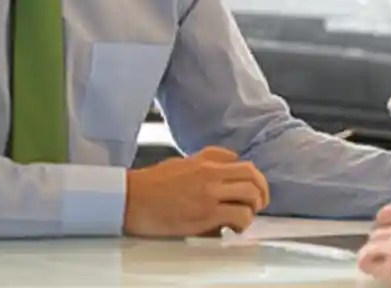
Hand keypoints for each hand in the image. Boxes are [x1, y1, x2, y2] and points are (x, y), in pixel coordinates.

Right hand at [123, 146, 269, 236]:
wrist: (129, 199)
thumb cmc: (148, 185)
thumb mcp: (179, 164)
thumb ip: (202, 163)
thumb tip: (221, 170)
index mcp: (204, 162)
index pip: (239, 161)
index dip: (250, 176)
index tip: (249, 187)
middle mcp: (210, 174)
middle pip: (252, 175)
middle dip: (261, 190)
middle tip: (258, 203)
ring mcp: (209, 193)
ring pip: (250, 194)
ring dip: (253, 207)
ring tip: (244, 218)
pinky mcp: (206, 213)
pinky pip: (239, 215)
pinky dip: (243, 222)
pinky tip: (233, 228)